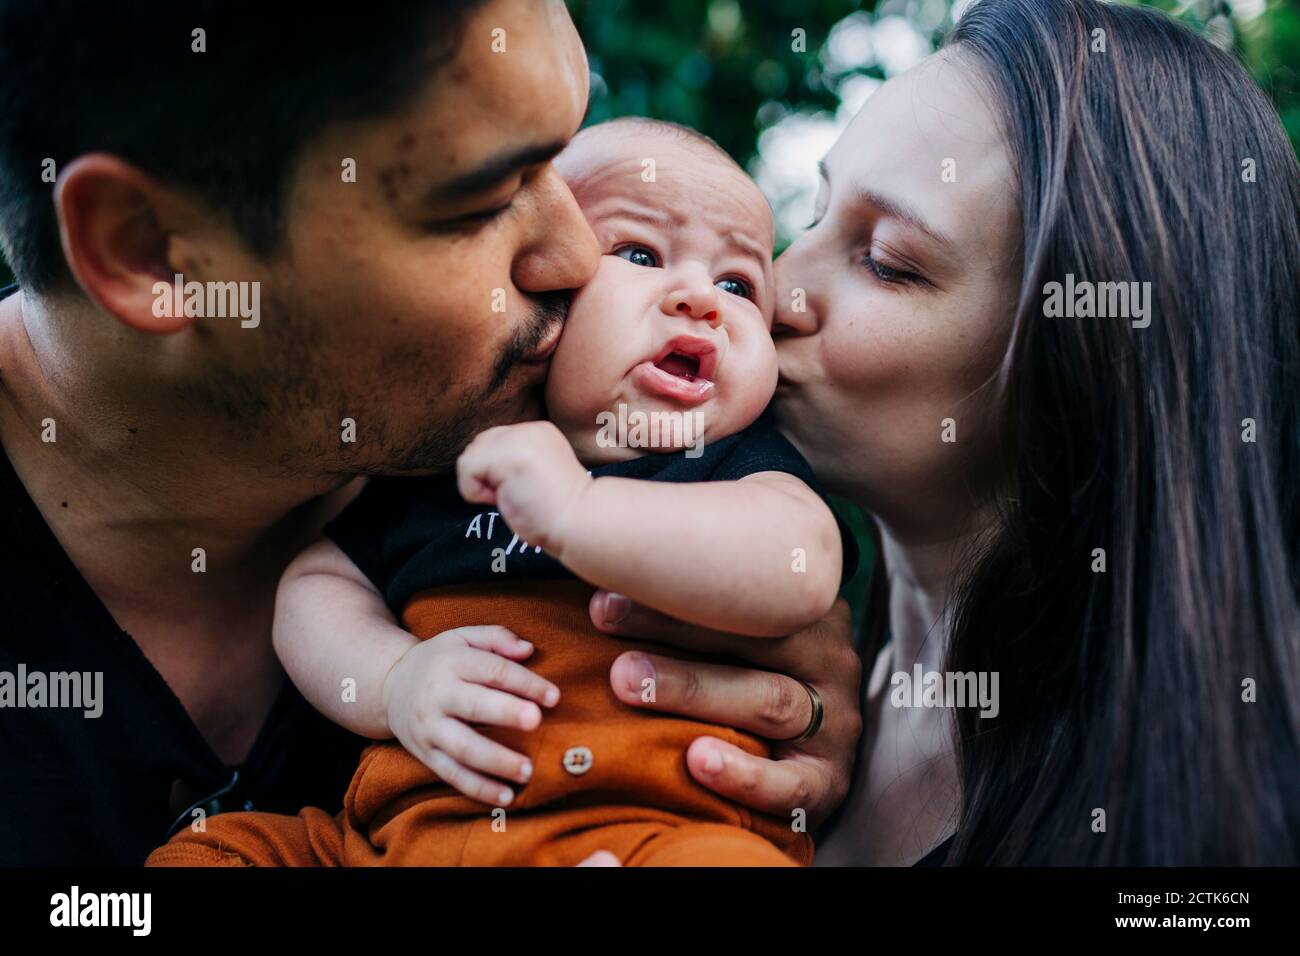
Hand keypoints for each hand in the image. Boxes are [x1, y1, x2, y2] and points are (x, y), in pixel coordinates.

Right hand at [382, 626, 560, 805]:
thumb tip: (529, 649)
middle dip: (505, 713)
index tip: (554, 696)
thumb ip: (497, 638)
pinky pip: (453, 774)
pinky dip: (479, 788)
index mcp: (452, 662)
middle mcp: (438, 695)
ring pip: (463, 748)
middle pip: (474, 705)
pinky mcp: (426, 755)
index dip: (524, 682)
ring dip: (496, 761)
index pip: (492, 670)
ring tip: (528, 770)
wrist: (388, 686)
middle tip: (536, 721)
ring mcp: (430, 728)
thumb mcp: (462, 637)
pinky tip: (506, 796)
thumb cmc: (440, 660)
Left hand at [456, 421, 590, 552]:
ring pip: (470, 456)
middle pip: (479, 445)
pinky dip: (475, 491)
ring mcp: (519, 437)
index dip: (496, 473)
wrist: (581, 521)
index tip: (522, 490)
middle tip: (515, 494)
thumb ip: (511, 464)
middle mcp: (529, 429)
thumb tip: (477, 469)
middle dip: (486, 475)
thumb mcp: (533, 476)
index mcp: (538, 433)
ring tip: (511, 496)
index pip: (494, 443)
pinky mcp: (509, 452)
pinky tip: (502, 498)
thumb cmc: (557, 513)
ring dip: (480, 484)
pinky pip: (467, 468)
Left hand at [591, 593, 860, 825]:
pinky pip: (789, 782)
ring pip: (768, 700)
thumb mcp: (744, 627)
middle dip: (672, 626)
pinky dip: (744, 773)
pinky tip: (698, 759)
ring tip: (630, 683)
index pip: (747, 589)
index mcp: (810, 608)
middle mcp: (830, 659)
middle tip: (604, 618)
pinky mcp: (828, 782)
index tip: (608, 586)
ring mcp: (837, 722)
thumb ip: (702, 597)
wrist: (813, 751)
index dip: (676, 585)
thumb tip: (617, 564)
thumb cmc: (752, 673)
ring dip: (694, 690)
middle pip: (755, 635)